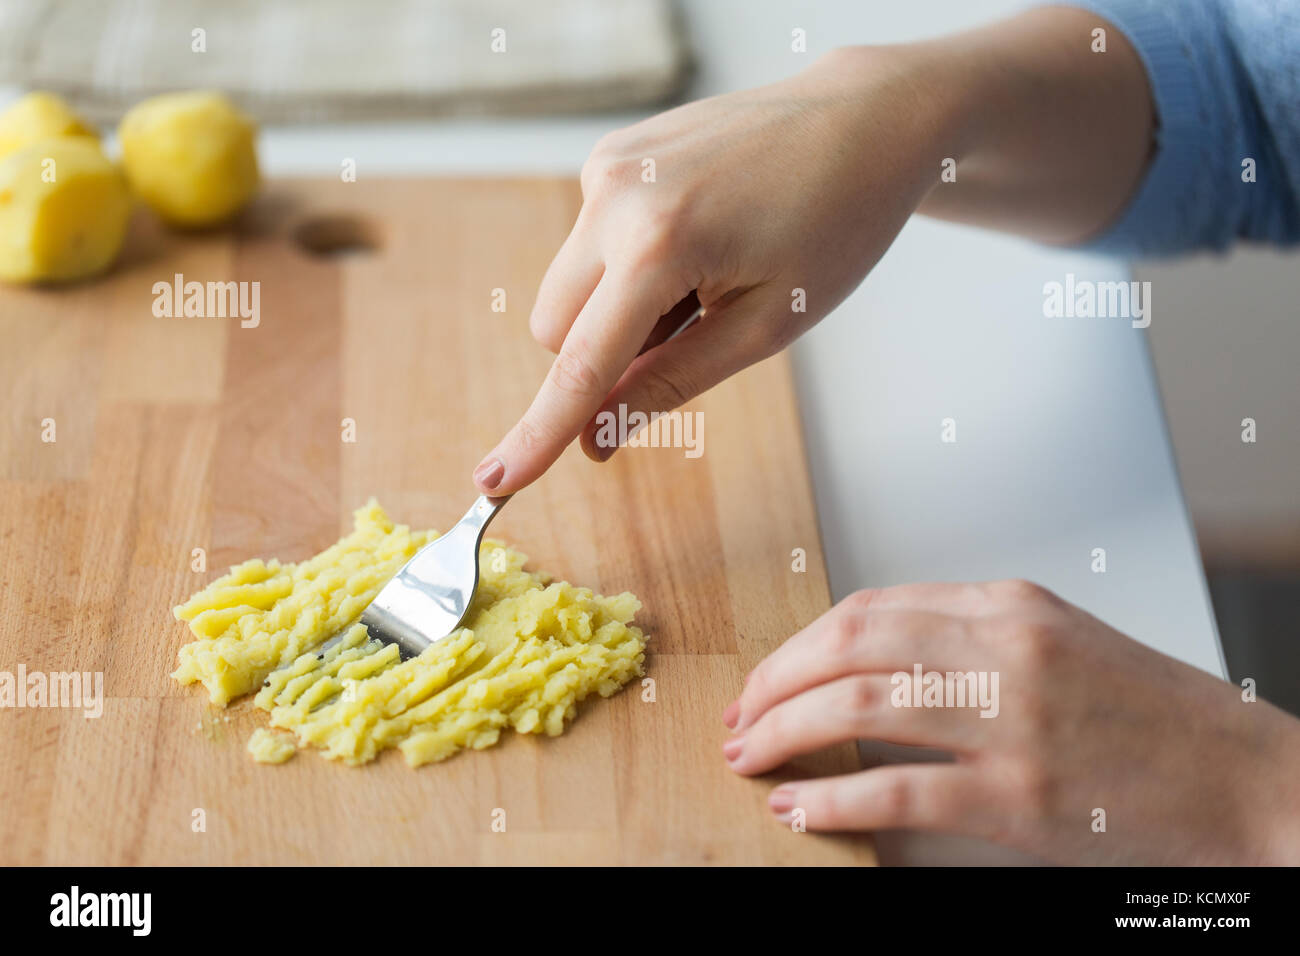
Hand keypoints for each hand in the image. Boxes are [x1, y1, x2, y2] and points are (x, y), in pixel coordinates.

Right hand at [473, 45, 952, 493]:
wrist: (863, 121)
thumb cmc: (835, 224)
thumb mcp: (764, 325)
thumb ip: (670, 383)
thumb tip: (596, 439)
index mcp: (659, 243)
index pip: (583, 364)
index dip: (539, 433)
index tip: (494, 481)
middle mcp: (614, 195)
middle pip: (556, 330)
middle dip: (602, 357)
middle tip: (695, 330)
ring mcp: (607, 166)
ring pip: (567, 289)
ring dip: (618, 310)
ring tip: (704, 276)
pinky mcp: (611, 154)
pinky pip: (590, 243)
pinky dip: (627, 266)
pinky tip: (694, 240)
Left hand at [723, 580, 1299, 863]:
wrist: (1251, 782)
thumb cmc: (1158, 721)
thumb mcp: (1064, 645)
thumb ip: (973, 642)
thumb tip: (875, 665)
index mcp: (1012, 606)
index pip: (872, 608)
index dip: (802, 644)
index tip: (768, 676)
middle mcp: (1006, 648)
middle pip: (850, 645)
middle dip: (776, 682)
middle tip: (739, 717)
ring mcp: (1014, 719)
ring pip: (859, 704)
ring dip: (786, 732)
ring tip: (750, 758)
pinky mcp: (1023, 795)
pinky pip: (899, 789)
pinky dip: (834, 798)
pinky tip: (799, 809)